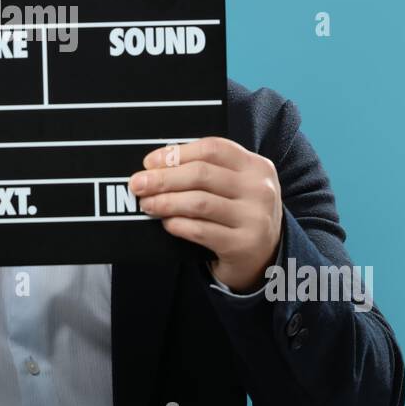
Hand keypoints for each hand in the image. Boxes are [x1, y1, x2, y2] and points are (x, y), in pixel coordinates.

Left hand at [130, 137, 283, 291]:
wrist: (266, 256)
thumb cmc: (240, 213)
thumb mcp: (236, 186)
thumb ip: (206, 171)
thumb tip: (156, 166)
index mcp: (255, 166)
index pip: (212, 149)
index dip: (176, 153)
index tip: (150, 162)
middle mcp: (259, 189)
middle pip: (201, 174)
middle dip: (163, 178)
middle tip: (138, 184)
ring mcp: (254, 218)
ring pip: (198, 202)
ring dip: (166, 202)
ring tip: (147, 204)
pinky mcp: (243, 244)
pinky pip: (200, 230)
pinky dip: (178, 224)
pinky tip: (166, 223)